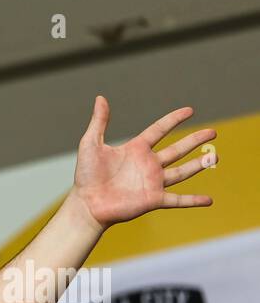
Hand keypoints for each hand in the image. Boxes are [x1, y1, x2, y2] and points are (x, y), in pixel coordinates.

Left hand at [72, 96, 215, 229]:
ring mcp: (152, 182)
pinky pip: (178, 200)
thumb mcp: (91, 144)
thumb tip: (100, 98)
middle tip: (213, 132)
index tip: (190, 110)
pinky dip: (193, 201)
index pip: (160, 130)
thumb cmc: (86, 176)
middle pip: (177, 150)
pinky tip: (209, 200)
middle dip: (195, 141)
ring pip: (182, 172)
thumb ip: (99, 122)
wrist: (85, 204)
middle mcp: (148, 165)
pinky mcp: (153, 199)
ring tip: (215, 157)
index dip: (174, 119)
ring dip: (199, 165)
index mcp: (136, 149)